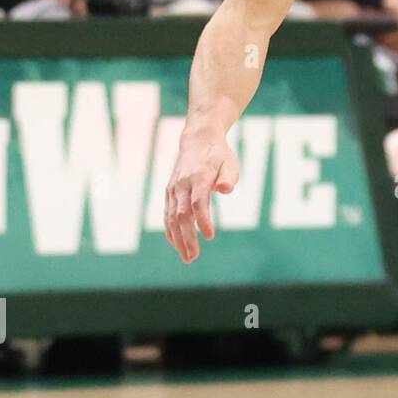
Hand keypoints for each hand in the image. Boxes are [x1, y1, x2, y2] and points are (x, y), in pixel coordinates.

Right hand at [164, 128, 239, 262]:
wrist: (197, 140)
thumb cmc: (218, 155)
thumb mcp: (229, 162)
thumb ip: (229, 177)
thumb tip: (227, 189)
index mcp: (199, 177)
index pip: (198, 202)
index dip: (202, 220)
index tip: (210, 236)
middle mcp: (182, 184)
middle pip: (182, 215)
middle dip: (187, 238)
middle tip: (193, 257)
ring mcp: (173, 189)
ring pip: (171, 218)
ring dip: (177, 240)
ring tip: (187, 257)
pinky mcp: (169, 193)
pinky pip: (167, 215)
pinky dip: (171, 231)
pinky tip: (177, 245)